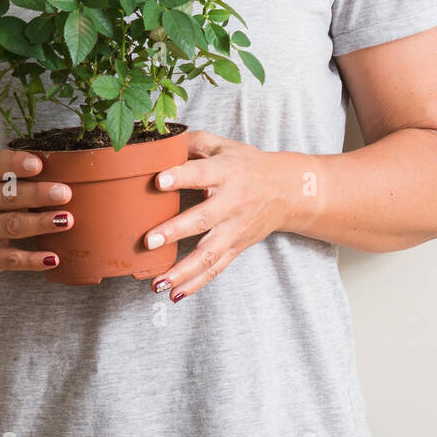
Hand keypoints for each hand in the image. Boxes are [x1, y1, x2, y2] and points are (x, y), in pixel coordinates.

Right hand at [0, 147, 73, 274]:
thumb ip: (22, 173)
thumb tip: (69, 168)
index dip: (17, 163)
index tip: (38, 164)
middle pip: (9, 196)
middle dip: (38, 194)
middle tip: (65, 193)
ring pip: (13, 225)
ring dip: (41, 223)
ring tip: (66, 220)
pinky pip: (12, 259)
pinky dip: (33, 260)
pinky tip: (53, 258)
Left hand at [143, 129, 292, 300]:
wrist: (286, 190)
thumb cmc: (246, 164)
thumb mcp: (223, 145)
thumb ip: (191, 142)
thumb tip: (158, 143)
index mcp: (226, 172)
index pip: (201, 173)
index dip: (180, 176)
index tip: (158, 180)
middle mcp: (231, 202)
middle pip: (203, 219)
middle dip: (175, 231)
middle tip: (149, 240)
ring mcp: (234, 229)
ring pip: (209, 253)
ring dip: (182, 270)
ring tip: (158, 282)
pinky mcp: (236, 247)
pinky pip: (216, 269)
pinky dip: (196, 284)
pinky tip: (175, 294)